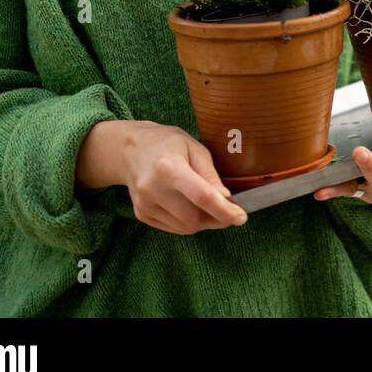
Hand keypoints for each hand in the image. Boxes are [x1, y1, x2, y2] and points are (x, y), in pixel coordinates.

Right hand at [78, 120, 247, 234]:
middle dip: (217, 219)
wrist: (129, 149)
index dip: (224, 210)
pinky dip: (189, 223)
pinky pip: (173, 228)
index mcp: (169, 168)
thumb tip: (226, 198)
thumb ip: (210, 174)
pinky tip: (194, 209)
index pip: (202, 197)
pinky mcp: (140, 214)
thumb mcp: (195, 148)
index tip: (242, 217)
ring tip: (213, 209)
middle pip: (193, 218)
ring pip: (184, 227)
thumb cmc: (167, 143)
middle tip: (231, 211)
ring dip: (204, 223)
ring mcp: (144, 204)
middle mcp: (152, 189)